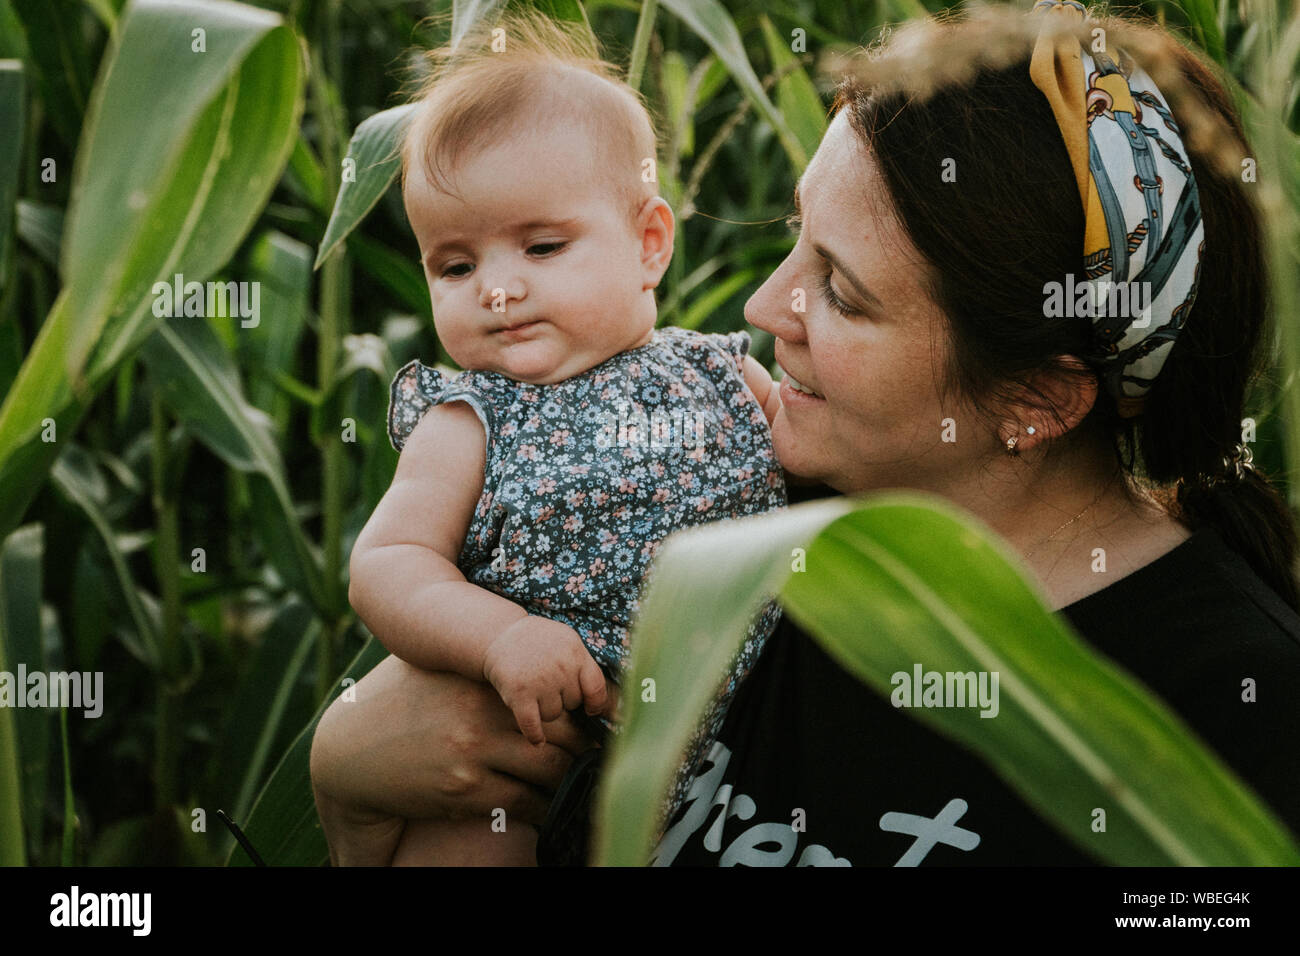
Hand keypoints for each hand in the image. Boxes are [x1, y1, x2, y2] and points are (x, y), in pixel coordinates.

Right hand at [310, 656, 597, 863]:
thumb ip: (483, 666)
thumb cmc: (405, 703)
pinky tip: (554, 805)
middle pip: (561, 733)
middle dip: (586, 747)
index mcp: (479, 681)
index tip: (597, 720)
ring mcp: (473, 756)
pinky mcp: (464, 792)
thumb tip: (540, 655)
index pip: (553, 695)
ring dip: (573, 780)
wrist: (351, 752)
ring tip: (585, 780)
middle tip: (601, 754)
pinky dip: (547, 807)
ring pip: (551, 772)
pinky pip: (525, 804)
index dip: (582, 712)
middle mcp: (480, 715)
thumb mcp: (441, 671)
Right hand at [482, 616, 608, 743]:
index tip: (591, 709)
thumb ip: (585, 667)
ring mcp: (540, 680)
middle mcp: (560, 666)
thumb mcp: (566, 642)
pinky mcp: (519, 693)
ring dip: (544, 710)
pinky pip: (533, 725)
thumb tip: (613, 707)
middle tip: (548, 685)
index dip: (596, 703)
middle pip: (573, 703)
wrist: (498, 634)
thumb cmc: (538, 642)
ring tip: (534, 691)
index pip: (597, 687)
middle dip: (563, 699)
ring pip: (553, 715)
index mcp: (575, 651)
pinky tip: (537, 739)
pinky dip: (535, 735)